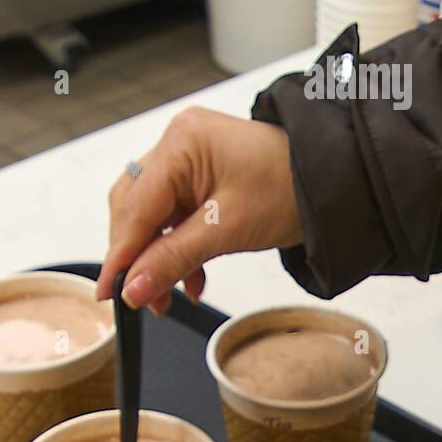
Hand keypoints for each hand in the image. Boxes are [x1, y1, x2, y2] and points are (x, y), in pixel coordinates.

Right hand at [97, 107, 301, 314]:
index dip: (119, 254)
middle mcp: (177, 144)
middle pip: (135, 210)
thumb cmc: (290, 189)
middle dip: (138, 259)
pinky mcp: (199, 176)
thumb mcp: (226, 231)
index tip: (108, 293)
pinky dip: (177, 251)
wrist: (333, 182)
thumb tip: (133, 290)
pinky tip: (190, 280)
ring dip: (158, 260)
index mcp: (181, 143)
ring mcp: (187, 159)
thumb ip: (173, 260)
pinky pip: (173, 218)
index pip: (135, 207)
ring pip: (152, 218)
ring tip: (167, 297)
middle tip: (141, 298)